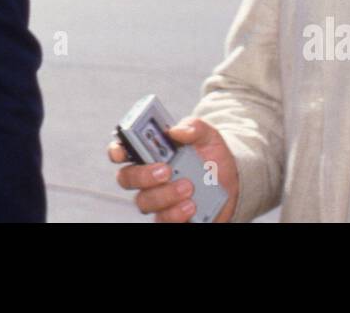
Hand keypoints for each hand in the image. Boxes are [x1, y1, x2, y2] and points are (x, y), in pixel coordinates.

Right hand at [108, 118, 238, 222]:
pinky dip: (175, 215)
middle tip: (166, 171)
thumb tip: (177, 131)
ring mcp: (157, 198)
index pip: (121, 150)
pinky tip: (191, 206)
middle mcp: (147, 176)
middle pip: (126, 179)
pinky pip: (163, 221)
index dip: (116, 151)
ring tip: (188, 187)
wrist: (232, 178)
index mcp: (149, 152)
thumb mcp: (207, 134)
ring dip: (164, 196)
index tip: (122, 152)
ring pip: (144, 202)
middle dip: (143, 175)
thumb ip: (193, 127)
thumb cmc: (211, 153)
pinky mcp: (172, 217)